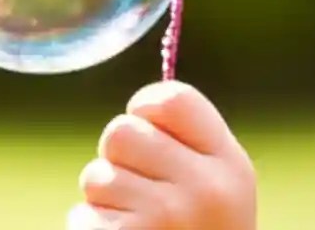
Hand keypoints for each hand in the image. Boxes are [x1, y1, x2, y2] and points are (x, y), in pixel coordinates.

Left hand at [69, 82, 256, 229]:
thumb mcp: (220, 188)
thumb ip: (189, 145)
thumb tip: (142, 105)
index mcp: (231, 167)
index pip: (172, 98)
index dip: (146, 109)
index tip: (151, 134)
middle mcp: (205, 190)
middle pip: (121, 131)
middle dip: (120, 161)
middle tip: (144, 195)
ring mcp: (166, 219)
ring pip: (97, 175)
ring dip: (105, 202)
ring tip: (139, 227)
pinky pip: (83, 216)